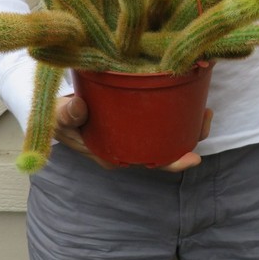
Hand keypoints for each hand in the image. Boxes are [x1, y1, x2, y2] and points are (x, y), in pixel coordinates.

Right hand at [53, 95, 212, 171]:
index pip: (149, 163)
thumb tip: (79, 107)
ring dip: (186, 124)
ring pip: (167, 134)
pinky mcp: (134, 117)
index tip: (192, 158)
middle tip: (205, 117)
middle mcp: (129, 148)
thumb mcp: (59, 116)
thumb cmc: (58, 116)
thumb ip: (67, 115)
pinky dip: (176, 110)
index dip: (173, 161)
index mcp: (116, 155)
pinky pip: (160, 117)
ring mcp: (133, 133)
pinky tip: (189, 96)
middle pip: (165, 149)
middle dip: (188, 138)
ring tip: (203, 108)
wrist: (53, 106)